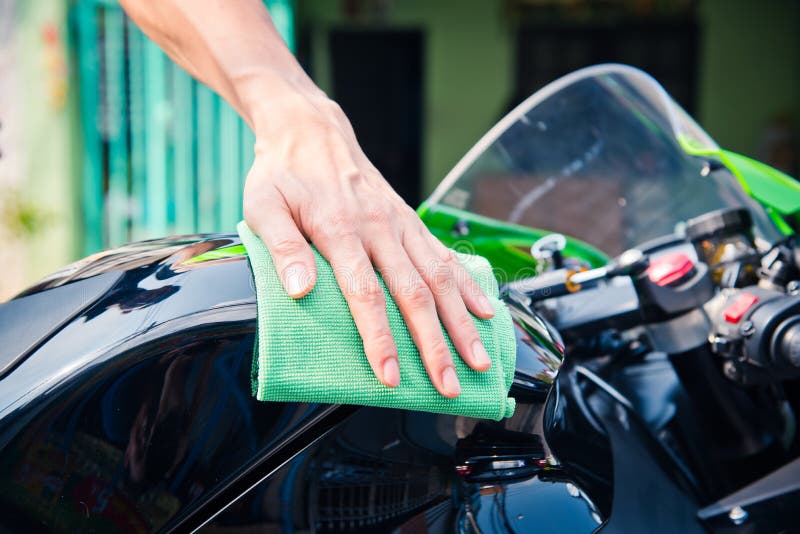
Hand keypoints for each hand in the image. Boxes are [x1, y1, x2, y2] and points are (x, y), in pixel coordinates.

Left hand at [243, 88, 494, 397]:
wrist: (310, 129)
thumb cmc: (283, 173)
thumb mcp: (264, 206)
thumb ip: (283, 248)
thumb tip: (301, 291)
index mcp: (341, 230)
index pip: (366, 294)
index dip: (380, 338)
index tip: (390, 377)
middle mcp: (379, 228)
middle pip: (415, 293)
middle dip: (435, 344)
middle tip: (449, 386)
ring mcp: (400, 223)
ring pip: (439, 277)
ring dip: (461, 322)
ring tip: (480, 359)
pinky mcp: (410, 219)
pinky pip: (444, 254)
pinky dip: (467, 284)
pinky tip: (484, 310)